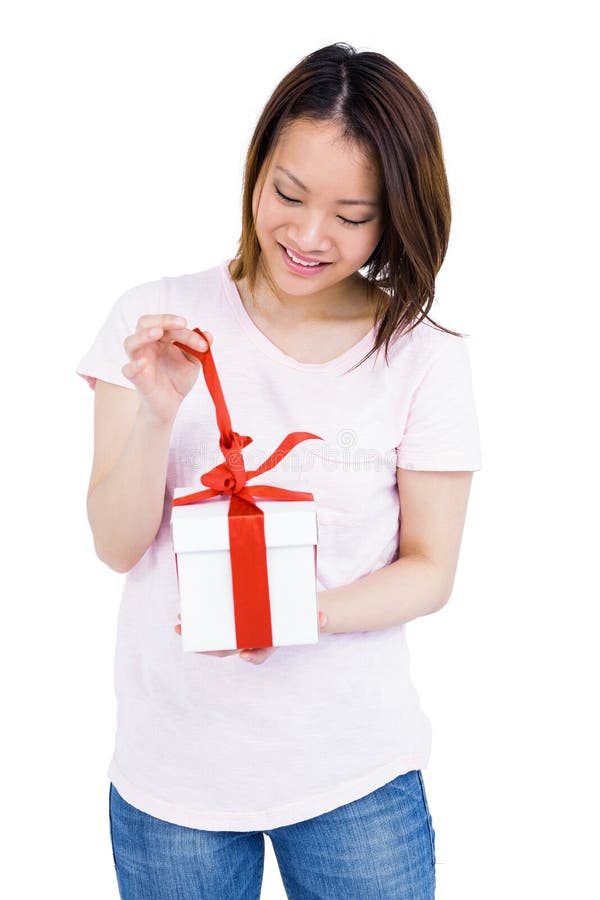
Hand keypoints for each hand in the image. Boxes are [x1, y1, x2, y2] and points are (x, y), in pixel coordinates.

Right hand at [122, 314, 212, 424]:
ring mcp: (139, 361)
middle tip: (181, 323)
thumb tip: (209, 335)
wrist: (170, 404)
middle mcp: (147, 346)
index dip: (187, 333)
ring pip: (130, 342)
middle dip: (163, 320)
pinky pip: (127, 370)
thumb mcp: (193, 363)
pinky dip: (134, 365)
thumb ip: (198, 349)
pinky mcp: (136, 379)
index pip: (169, 327)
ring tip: (158, 333)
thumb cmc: (178, 380)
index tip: (204, 345)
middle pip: (145, 323)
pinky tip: (144, 362)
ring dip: (143, 335)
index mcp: (160, 340)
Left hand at [173, 611, 328, 664]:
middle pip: (227, 649)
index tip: (246, 654)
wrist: (294, 612)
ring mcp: (240, 633)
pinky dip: (199, 622)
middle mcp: (250, 641)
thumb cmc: (300, 617)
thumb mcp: (310, 618)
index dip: (253, 656)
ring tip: (179, 625)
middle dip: (207, 647)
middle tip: (189, 640)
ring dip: (196, 634)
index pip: (259, 654)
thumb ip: (317, 619)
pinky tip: (186, 612)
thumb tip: (323, 617)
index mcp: (267, 642)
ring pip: (215, 640)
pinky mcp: (232, 621)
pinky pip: (214, 625)